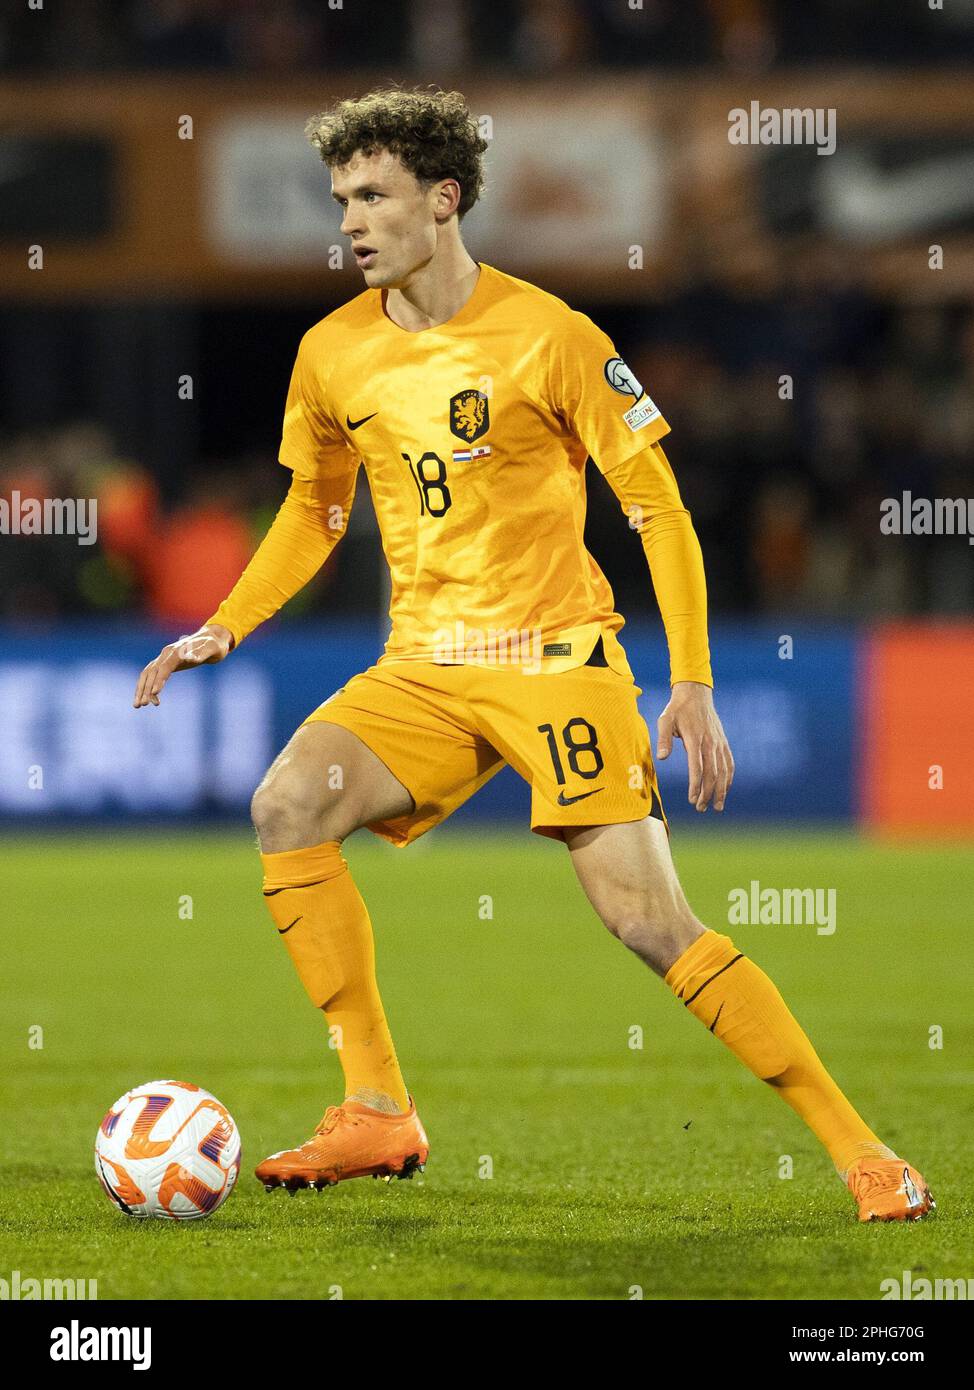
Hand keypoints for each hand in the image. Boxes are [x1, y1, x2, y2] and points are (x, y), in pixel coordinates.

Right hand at [133, 624, 232, 707]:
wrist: (211, 639)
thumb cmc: (213, 646)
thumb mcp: (211, 649)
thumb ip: (200, 654)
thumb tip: (191, 658)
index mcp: (176, 651)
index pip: (164, 667)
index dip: (159, 680)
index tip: (155, 693)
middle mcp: (166, 654)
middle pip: (151, 672)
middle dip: (145, 688)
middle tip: (142, 705)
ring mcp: (163, 658)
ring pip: (147, 674)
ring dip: (141, 689)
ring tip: (138, 706)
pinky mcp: (164, 664)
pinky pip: (151, 676)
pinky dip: (147, 687)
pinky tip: (148, 700)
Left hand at [656, 681, 734, 811]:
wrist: (696, 694)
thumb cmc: (677, 709)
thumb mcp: (665, 720)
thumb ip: (663, 739)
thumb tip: (661, 758)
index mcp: (695, 739)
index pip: (697, 767)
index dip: (695, 785)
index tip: (692, 799)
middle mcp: (710, 743)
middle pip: (712, 773)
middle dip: (707, 793)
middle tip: (700, 808)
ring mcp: (719, 743)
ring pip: (723, 771)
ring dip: (721, 790)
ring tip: (717, 807)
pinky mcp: (723, 743)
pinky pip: (729, 763)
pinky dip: (729, 778)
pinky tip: (725, 789)